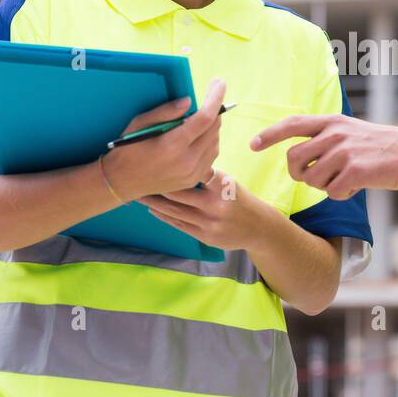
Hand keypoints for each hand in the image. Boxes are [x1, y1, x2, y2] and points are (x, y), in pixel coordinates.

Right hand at [102, 78, 225, 200]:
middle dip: (215, 109)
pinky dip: (209, 141)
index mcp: (172, 145)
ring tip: (200, 117)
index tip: (219, 83)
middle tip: (208, 97)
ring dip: (212, 126)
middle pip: (213, 129)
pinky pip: (211, 155)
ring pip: (215, 142)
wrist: (122, 182)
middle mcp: (187, 161)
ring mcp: (192, 173)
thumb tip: (190, 101)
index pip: (205, 118)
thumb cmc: (128, 148)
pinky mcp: (194, 179)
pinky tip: (198, 135)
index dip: (215, 98)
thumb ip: (165, 111)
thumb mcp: (139, 123)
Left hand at [138, 168, 273, 250]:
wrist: (258, 227)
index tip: (159, 160)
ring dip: (155, 202)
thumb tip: (181, 160)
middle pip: (181, 193)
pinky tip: (153, 209)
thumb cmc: (238, 199)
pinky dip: (164, 216)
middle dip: (158, 185)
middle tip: (140, 177)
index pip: (200, 172)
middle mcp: (217, 204)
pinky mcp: (205, 236)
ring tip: (140, 194)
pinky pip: (179, 224)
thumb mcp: (230, 183)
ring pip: (176, 210)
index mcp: (225, 186)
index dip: (179, 167)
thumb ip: (208, 176)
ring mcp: (210, 222)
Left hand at [249, 114, 397, 199]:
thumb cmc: (384, 147)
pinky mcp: (355, 172)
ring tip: (345, 180)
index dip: (270, 134)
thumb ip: (327, 137)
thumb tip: (299, 155)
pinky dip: (342, 195)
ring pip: (311, 180)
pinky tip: (357, 187)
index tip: (252, 144)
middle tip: (314, 178)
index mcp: (332, 122)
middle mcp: (335, 134)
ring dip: (324, 186)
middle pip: (294, 159)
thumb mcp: (353, 131)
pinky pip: (332, 192)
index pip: (292, 124)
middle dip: (298, 174)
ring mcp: (345, 152)